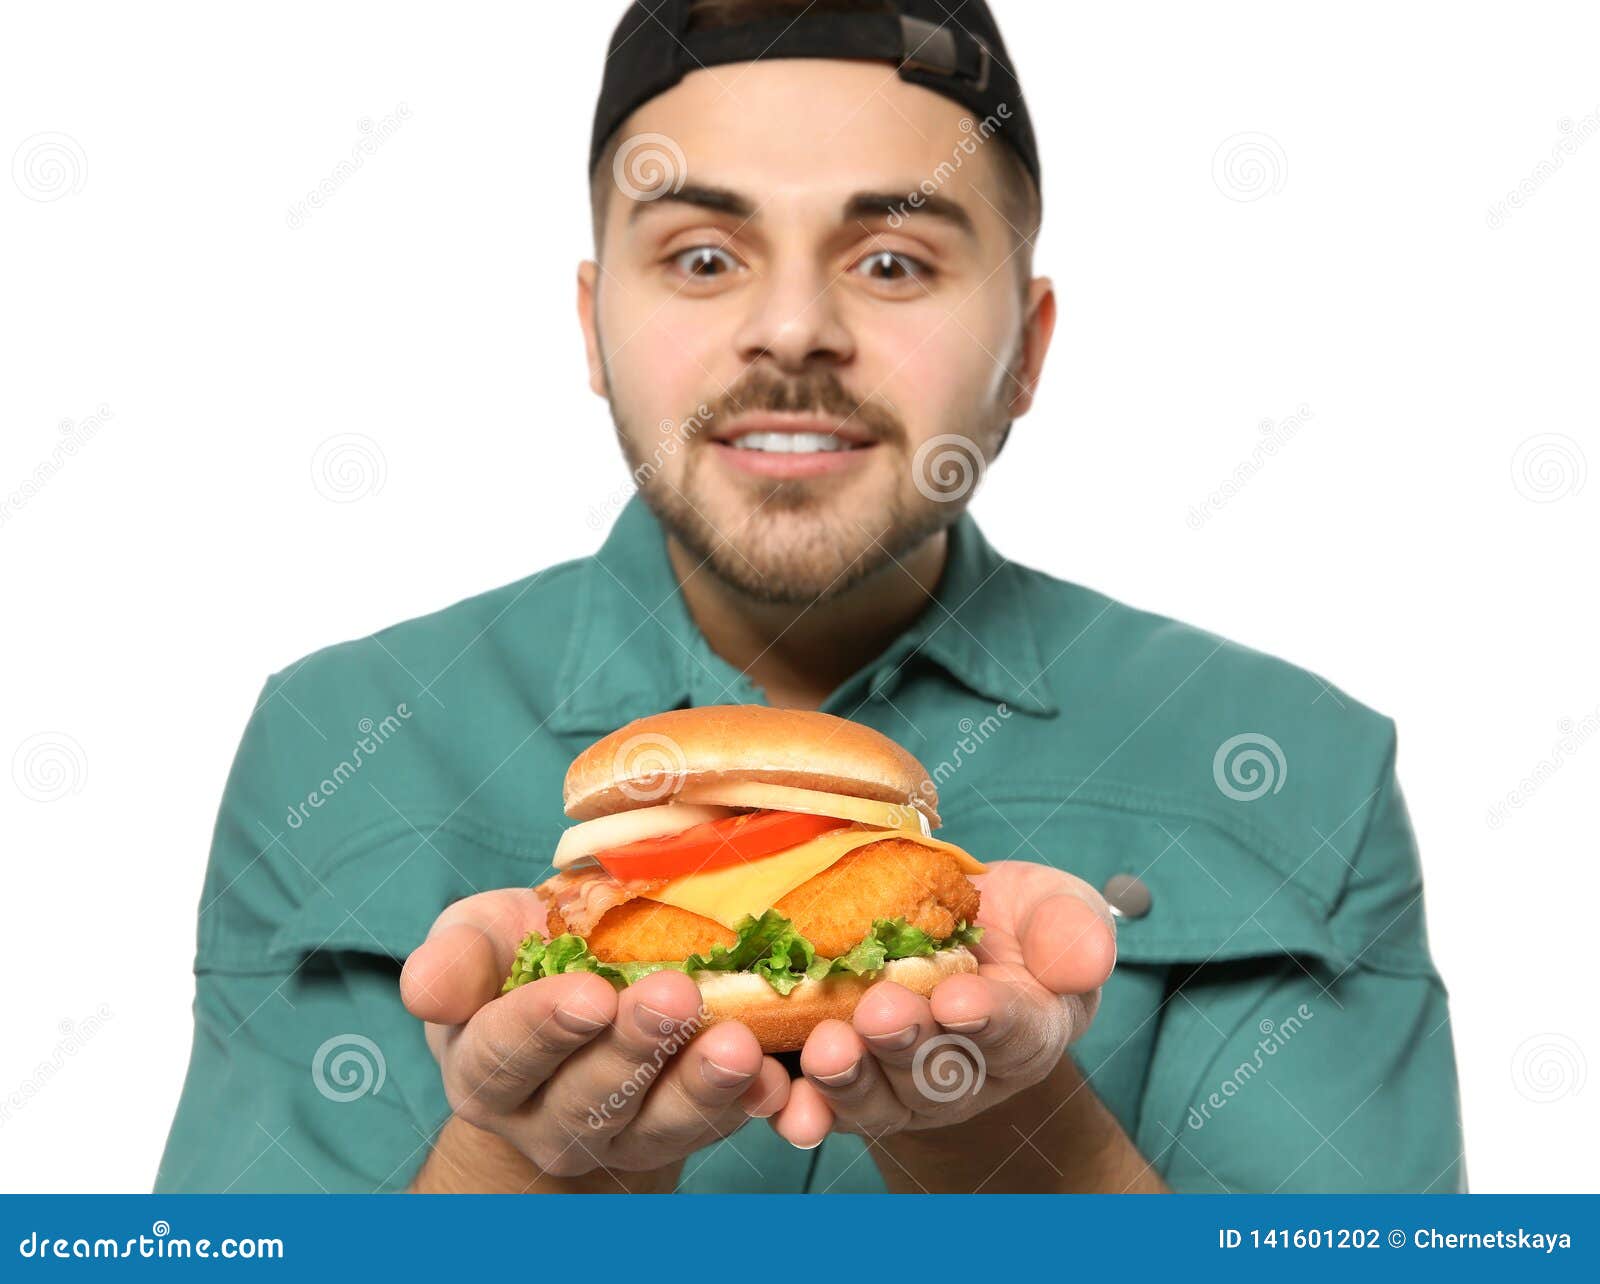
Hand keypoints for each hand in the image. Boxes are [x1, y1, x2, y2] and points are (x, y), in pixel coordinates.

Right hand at [400, 889, 789, 1180]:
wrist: (580, 1004)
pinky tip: (777, 1080)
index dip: (544, 1027)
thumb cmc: (523, 958)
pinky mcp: (684, 1133)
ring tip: (738, 1044)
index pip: (504, 1055)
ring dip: (701, 1087)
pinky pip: (720, 1128)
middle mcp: (547, 1117)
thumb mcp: (482, 940)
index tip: (588, 992)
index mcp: (486, 1068)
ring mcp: (621, 1135)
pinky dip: (751, 1106)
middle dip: (635, 1048)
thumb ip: (457, 957)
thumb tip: (424, 990)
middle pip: (590, 1096)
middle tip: (676, 997)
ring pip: (660, 1124)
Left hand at [768, 860, 1115, 1146]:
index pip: (1013, 1031)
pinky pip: (818, 1105)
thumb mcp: (1054, 908)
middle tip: (880, 1012)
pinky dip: (795, 1105)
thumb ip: (1073, 930)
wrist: (948, 937)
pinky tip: (775, 1095)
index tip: (961, 1000)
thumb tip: (1087, 962)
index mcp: (1024, 1030)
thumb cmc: (1012, 924)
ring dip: (847, 1078)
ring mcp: (899, 1087)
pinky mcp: (842, 1086)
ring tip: (826, 1047)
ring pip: (874, 1096)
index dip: (987, 1018)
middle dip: (905, 1043)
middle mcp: (962, 1074)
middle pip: (934, 1070)